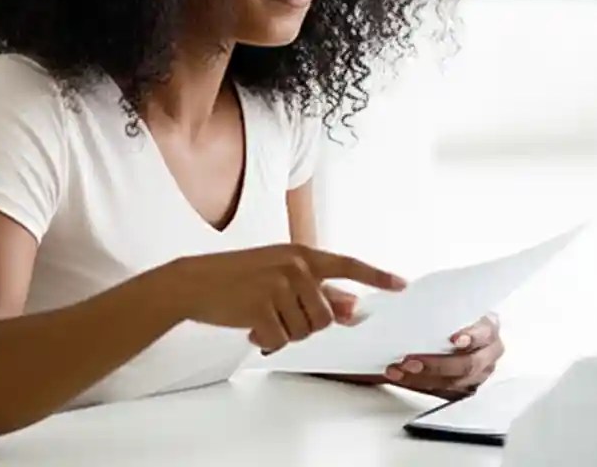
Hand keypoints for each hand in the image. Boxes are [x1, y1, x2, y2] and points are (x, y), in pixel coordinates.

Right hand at [164, 245, 404, 353]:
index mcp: (303, 255)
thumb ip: (318, 290)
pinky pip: (280, 340)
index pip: (349, 265)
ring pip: (304, 331)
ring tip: (262, 315)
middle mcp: (295, 267)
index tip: (402, 285)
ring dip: (284, 332)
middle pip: (326, 317)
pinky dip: (266, 340)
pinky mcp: (261, 306)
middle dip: (306, 325)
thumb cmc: (240, 278)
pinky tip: (250, 325)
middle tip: (279, 314)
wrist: (194, 281)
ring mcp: (278, 285)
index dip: (377, 277)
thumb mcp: (281, 276)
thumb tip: (353, 308)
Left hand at [385, 313, 503, 398]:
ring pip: (453, 383)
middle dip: (436, 365)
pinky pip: (443, 393)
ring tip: (398, 370)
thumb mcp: (449, 304)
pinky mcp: (464, 389)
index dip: (471, 337)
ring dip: (422, 378)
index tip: (454, 340)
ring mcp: (479, 374)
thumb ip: (438, 304)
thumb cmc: (451, 316)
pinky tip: (402, 378)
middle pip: (468, 365)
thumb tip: (405, 288)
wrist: (450, 332)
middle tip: (410, 361)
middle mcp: (489, 352)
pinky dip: (419, 385)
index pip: (485, 333)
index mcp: (489, 327)